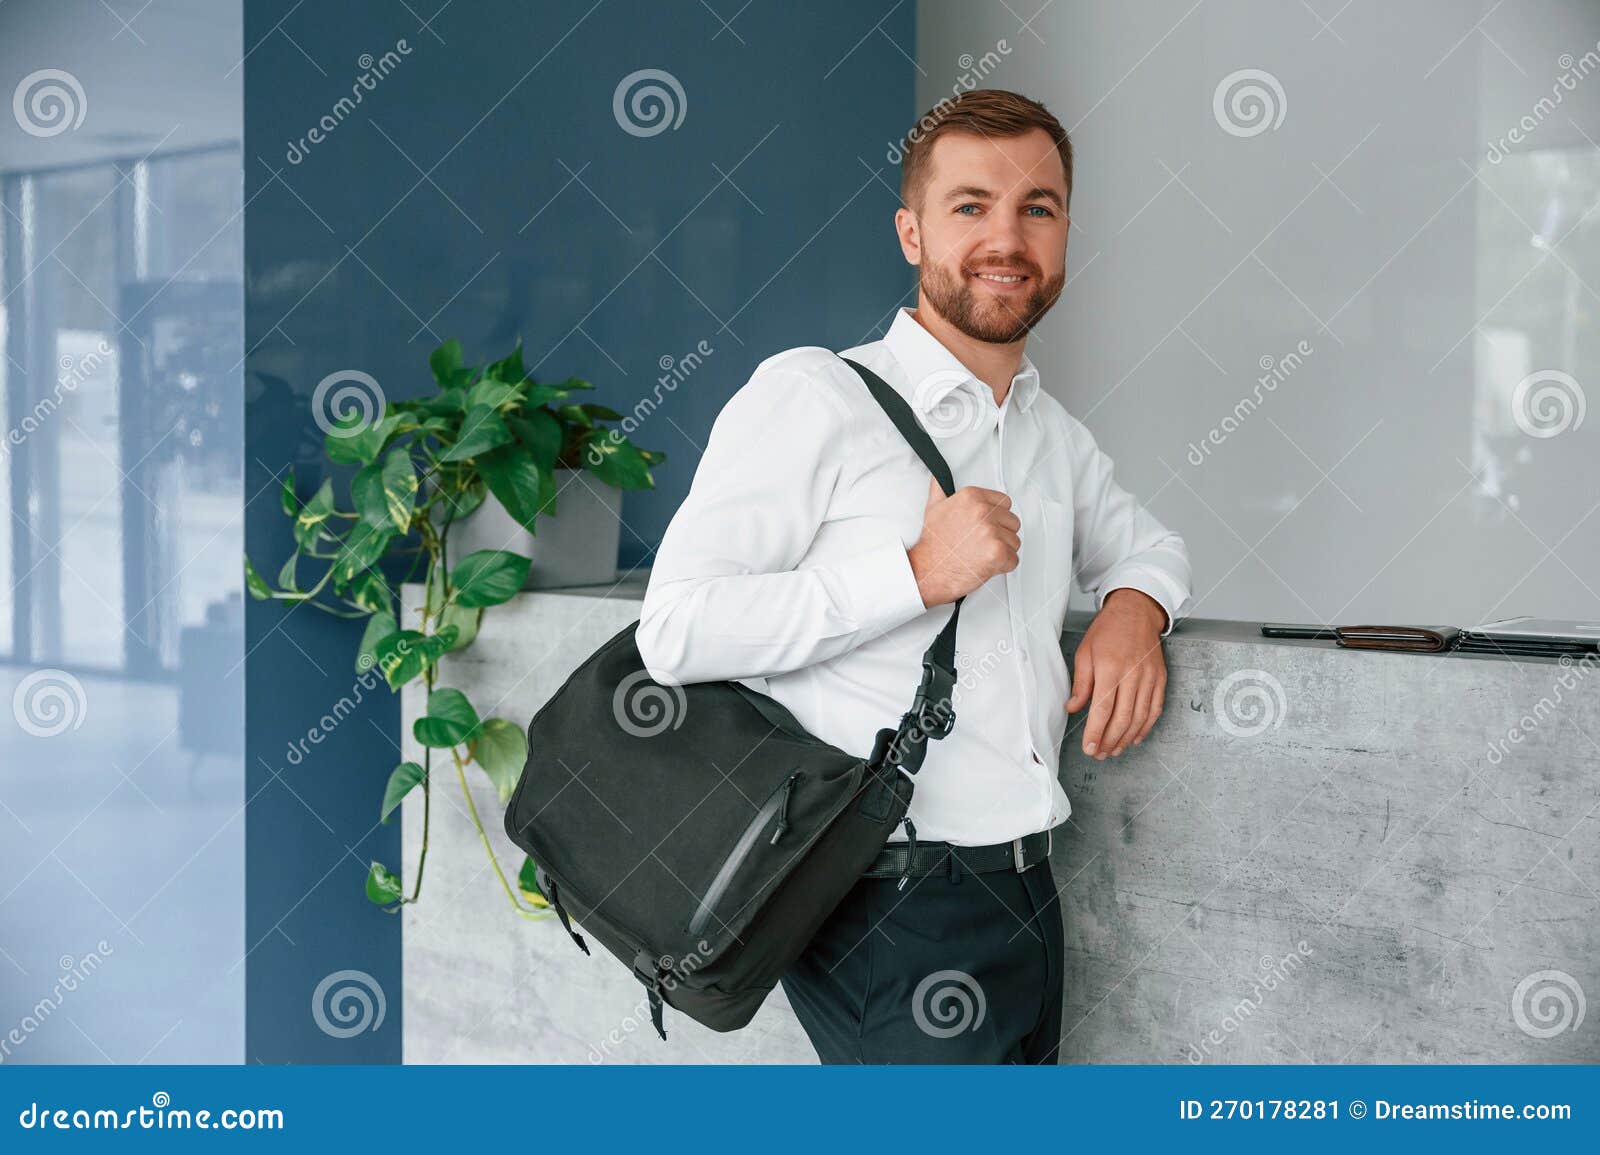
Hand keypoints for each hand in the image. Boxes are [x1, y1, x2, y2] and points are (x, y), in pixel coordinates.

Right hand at [907, 477, 1020, 606]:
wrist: (928, 570)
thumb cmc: (933, 545)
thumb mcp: (933, 508)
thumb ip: (940, 489)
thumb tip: (937, 477)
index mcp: (972, 497)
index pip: (1005, 503)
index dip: (997, 518)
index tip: (984, 527)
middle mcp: (982, 511)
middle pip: (1012, 522)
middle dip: (1000, 535)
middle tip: (980, 544)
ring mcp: (991, 531)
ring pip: (1014, 542)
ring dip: (1001, 551)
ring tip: (980, 554)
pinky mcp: (997, 552)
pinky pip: (1013, 560)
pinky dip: (1002, 567)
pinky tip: (984, 564)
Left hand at [1064, 588, 1168, 758]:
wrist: (1136, 611)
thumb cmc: (1108, 630)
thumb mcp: (1085, 652)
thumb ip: (1080, 683)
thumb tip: (1073, 708)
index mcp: (1110, 668)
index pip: (1103, 709)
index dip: (1095, 732)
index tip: (1089, 748)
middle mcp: (1132, 675)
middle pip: (1122, 718)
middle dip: (1109, 741)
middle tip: (1099, 753)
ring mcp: (1149, 678)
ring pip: (1140, 718)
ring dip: (1126, 738)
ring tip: (1114, 749)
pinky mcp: (1160, 679)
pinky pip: (1155, 709)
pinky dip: (1145, 727)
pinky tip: (1134, 737)